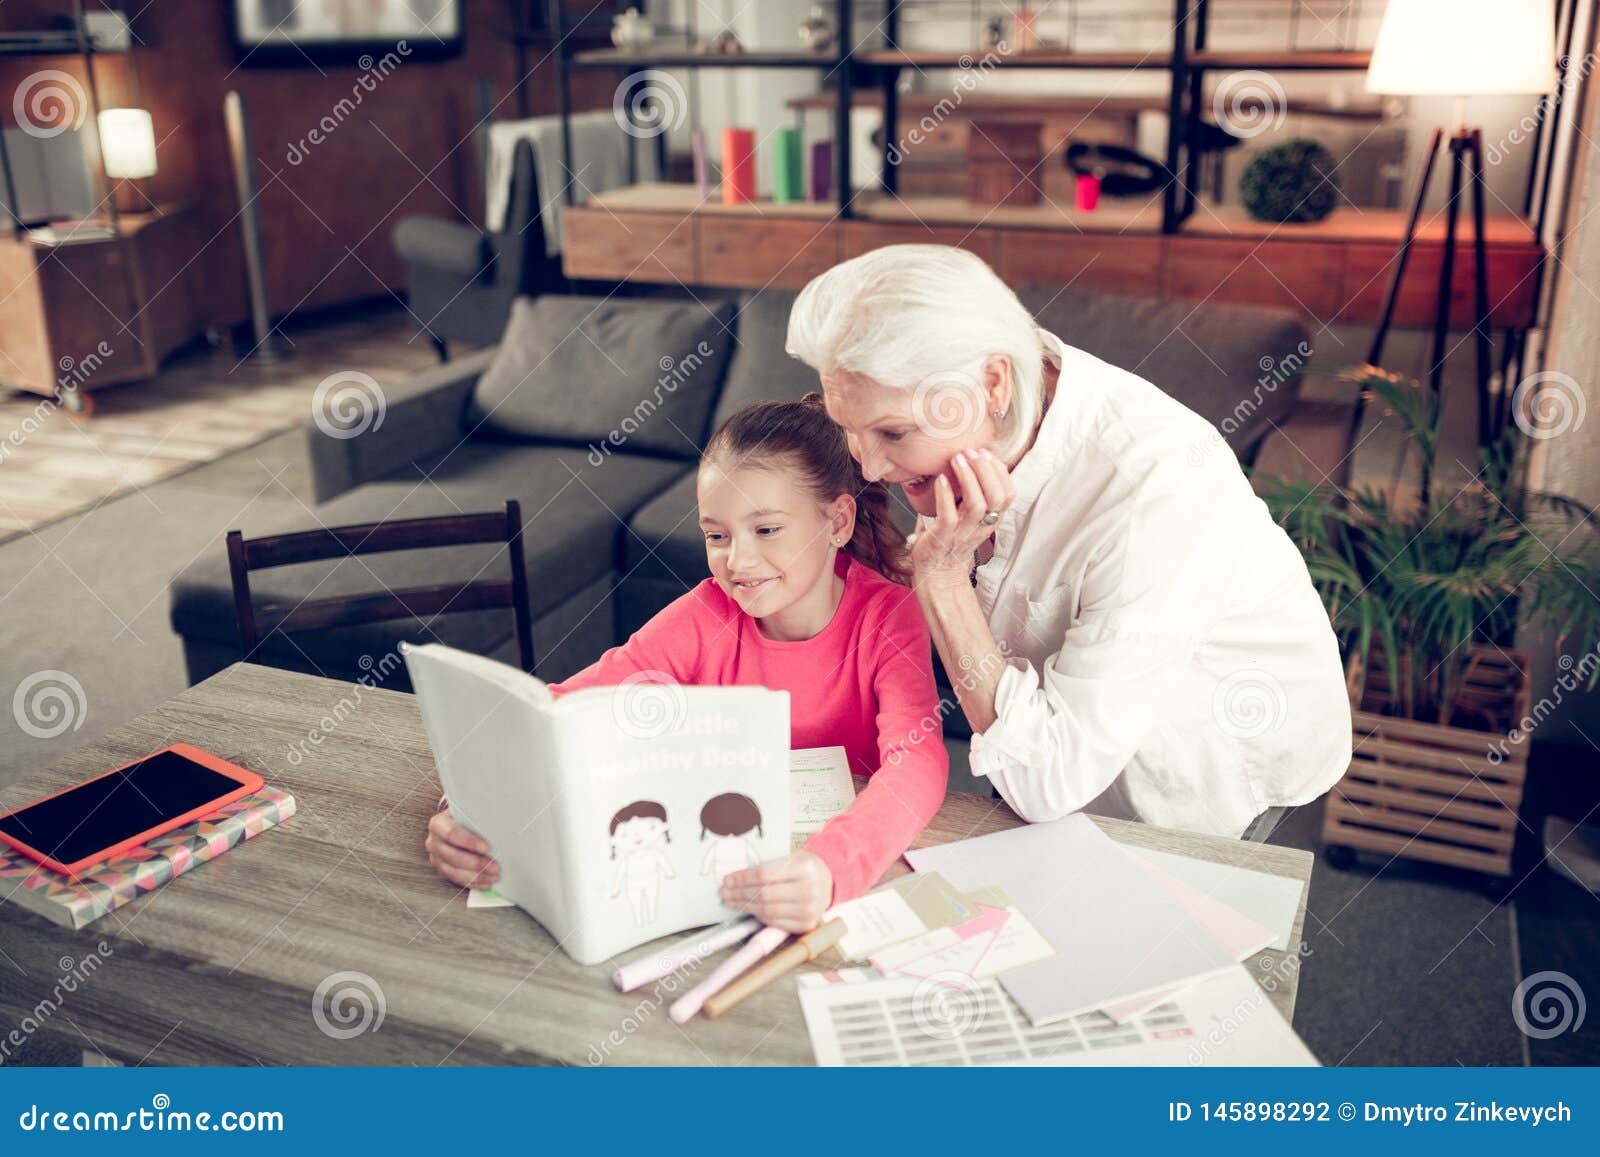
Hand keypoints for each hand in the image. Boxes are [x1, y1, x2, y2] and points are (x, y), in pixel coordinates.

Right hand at [425, 810, 500, 889]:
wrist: (456, 822)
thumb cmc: (465, 816)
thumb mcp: (469, 811)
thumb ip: (477, 817)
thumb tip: (497, 826)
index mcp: (438, 824)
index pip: (451, 833)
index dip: (469, 842)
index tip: (487, 847)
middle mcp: (434, 842)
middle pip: (453, 856)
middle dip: (476, 863)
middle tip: (495, 867)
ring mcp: (436, 858)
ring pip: (454, 872)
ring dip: (476, 876)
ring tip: (493, 876)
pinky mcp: (442, 869)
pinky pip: (457, 880)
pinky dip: (473, 882)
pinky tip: (486, 882)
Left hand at [719, 850, 832, 931]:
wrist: (829, 881)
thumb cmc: (805, 868)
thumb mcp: (791, 857)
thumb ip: (768, 865)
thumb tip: (736, 876)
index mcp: (804, 867)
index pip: (764, 875)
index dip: (742, 878)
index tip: (728, 879)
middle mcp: (809, 890)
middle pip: (763, 894)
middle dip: (739, 894)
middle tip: (725, 891)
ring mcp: (809, 910)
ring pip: (767, 910)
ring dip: (745, 906)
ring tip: (732, 901)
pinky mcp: (806, 924)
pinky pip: (775, 921)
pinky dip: (758, 916)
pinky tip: (748, 909)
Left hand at [911, 448, 1016, 584]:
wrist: (938, 573)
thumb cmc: (952, 538)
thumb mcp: (970, 517)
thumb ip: (973, 494)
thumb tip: (967, 459)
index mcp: (991, 520)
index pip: (1008, 494)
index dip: (1000, 472)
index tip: (986, 453)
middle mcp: (981, 526)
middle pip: (996, 497)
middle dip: (986, 470)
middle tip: (971, 452)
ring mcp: (963, 532)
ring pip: (977, 504)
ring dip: (968, 478)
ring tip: (957, 459)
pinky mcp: (943, 537)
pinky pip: (948, 515)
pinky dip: (945, 495)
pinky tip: (940, 479)